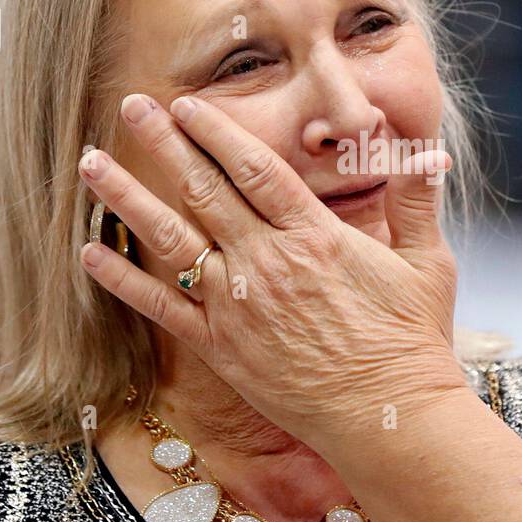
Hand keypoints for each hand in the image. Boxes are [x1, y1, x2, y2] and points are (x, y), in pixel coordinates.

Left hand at [77, 92, 470, 452]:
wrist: (389, 417)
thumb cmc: (412, 341)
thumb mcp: (427, 263)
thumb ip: (417, 200)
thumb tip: (432, 149)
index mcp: (314, 235)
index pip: (255, 168)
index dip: (217, 131)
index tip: (188, 104)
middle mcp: (267, 262)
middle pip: (205, 189)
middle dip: (164, 143)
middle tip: (131, 105)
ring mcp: (238, 305)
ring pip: (171, 239)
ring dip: (127, 198)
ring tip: (90, 164)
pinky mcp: (221, 348)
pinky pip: (161, 307)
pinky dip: (123, 280)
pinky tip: (90, 253)